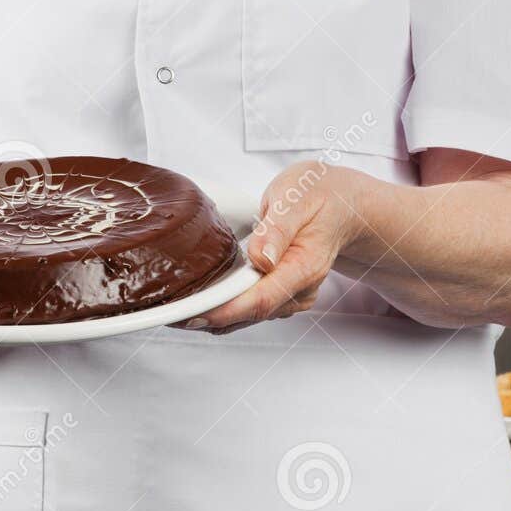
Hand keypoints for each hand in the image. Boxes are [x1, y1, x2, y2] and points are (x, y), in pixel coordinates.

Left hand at [176, 161, 363, 334]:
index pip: (261, 300)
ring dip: (211, 313)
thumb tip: (262, 258)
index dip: (224, 311)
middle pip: (248, 314)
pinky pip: (248, 308)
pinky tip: (198, 296)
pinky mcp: (280, 294)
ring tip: (174, 305)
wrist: (344, 205)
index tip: (192, 314)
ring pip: (246, 315)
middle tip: (166, 312)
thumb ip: (278, 227)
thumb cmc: (321, 194)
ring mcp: (290, 295)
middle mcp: (299, 289)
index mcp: (305, 266)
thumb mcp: (297, 195)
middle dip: (207, 316)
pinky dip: (222, 305)